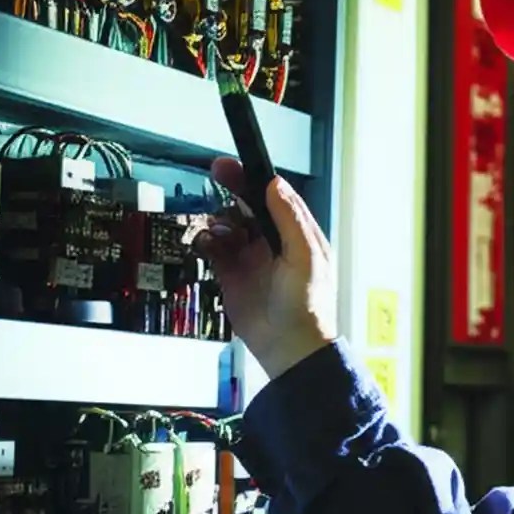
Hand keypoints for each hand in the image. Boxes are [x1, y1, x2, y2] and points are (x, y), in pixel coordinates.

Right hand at [194, 157, 337, 377]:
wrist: (288, 348)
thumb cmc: (307, 306)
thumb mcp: (305, 257)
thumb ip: (291, 219)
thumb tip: (276, 184)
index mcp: (296, 233)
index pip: (273, 196)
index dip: (253, 177)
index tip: (234, 165)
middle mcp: (272, 241)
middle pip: (247, 205)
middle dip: (232, 188)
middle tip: (215, 174)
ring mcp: (250, 257)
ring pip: (228, 224)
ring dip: (219, 220)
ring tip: (219, 229)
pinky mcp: (231, 275)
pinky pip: (213, 249)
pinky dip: (206, 242)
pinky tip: (207, 243)